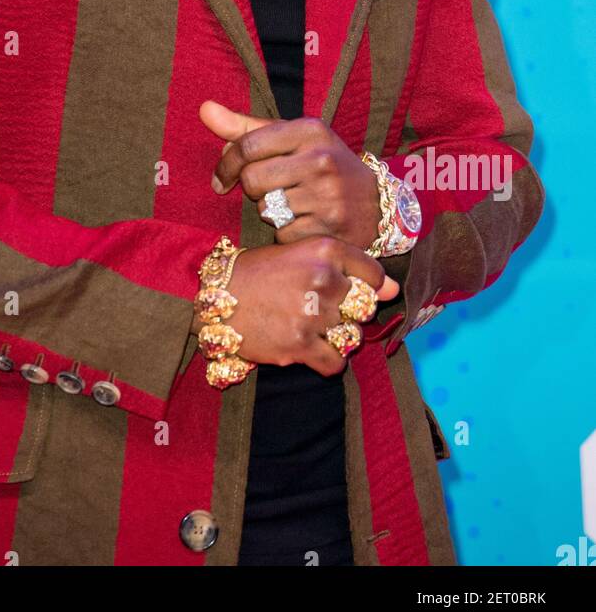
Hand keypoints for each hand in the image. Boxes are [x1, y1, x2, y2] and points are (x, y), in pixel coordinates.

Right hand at [191, 238, 399, 372]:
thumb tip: (393, 289)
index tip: (346, 290)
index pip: (373, 273)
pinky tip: (309, 348)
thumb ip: (348, 267)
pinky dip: (327, 360)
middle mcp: (322, 277)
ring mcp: (312, 313)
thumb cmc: (260, 274)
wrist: (217, 298)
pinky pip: (336, 362)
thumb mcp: (301, 254)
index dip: (366, 286)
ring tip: (309, 326)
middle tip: (319, 309)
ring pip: (352, 336)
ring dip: (337, 337)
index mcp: (323, 249)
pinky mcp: (300, 344)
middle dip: (348, 313)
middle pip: (364, 307)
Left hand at [199, 100, 382, 251]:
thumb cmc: (321, 165)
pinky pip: (282, 234)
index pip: (248, 145)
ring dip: (270, 211)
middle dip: (252, 189)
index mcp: (310, 130)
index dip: (227, 164)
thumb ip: (245, 127)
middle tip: (267, 190)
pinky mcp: (329, 229)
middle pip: (252, 180)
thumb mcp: (291, 138)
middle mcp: (321, 160)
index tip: (222, 178)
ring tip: (292, 204)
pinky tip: (303, 222)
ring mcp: (328, 196)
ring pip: (266, 209)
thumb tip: (203, 109)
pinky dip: (285, 232)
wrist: (375, 204)